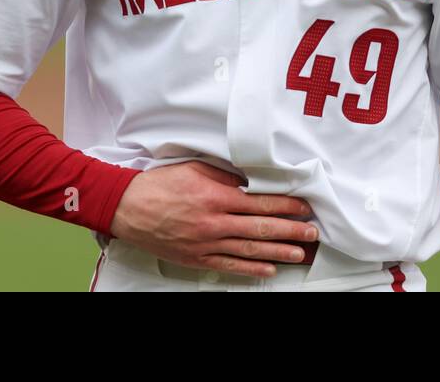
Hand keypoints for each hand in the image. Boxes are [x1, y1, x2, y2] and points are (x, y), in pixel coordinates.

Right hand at [109, 160, 319, 278]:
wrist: (127, 207)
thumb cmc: (158, 186)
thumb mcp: (194, 169)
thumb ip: (224, 177)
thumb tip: (250, 183)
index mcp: (216, 197)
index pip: (260, 203)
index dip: (285, 206)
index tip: (303, 208)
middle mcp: (214, 222)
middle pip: (261, 229)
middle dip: (290, 231)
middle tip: (311, 233)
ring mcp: (206, 244)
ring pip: (249, 250)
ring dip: (278, 252)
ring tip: (299, 254)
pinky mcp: (197, 258)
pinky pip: (229, 265)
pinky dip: (250, 269)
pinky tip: (268, 269)